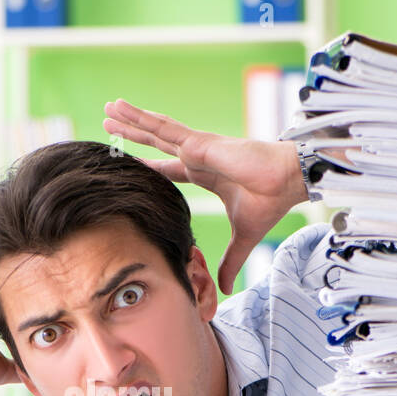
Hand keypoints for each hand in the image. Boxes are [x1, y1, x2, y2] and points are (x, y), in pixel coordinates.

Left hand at [102, 98, 309, 294]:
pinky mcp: (199, 143)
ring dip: (132, 120)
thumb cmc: (270, 203)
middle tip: (110, 125)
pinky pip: (163, 128)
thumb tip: (224, 288)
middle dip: (134, 136)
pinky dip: (142, 118)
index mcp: (206, 176)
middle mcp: (198, 158)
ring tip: (110, 107)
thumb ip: (230, 261)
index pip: (169, 171)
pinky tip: (124, 108)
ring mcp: (197, 148)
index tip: (131, 166)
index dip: (150, 167)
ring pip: (155, 131)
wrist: (286, 184)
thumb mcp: (243, 239)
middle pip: (157, 146)